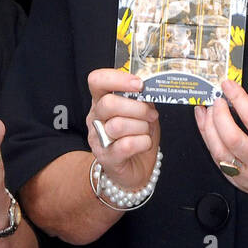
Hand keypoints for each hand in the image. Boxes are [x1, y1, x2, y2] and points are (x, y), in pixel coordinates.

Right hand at [87, 68, 160, 190]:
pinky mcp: (107, 157)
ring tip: (146, 131)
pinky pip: (126, 145)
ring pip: (118, 125)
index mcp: (102, 101)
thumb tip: (151, 89)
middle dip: (137, 108)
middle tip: (151, 115)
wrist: (134, 169)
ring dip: (141, 127)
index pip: (97, 80)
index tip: (139, 84)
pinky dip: (142, 142)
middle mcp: (96, 118)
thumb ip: (142, 100)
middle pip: (108, 103)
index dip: (118, 79)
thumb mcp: (141, 113)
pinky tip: (144, 143)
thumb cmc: (137, 136)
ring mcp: (99, 139)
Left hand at [193, 79, 247, 218]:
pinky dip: (209, 140)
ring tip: (208, 110)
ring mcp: (246, 176)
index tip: (229, 86)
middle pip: (232, 137)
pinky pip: (217, 159)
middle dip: (219, 114)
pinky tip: (206, 126)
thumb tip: (243, 102)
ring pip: (219, 151)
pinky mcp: (236, 182)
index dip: (238, 99)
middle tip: (217, 100)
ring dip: (208, 127)